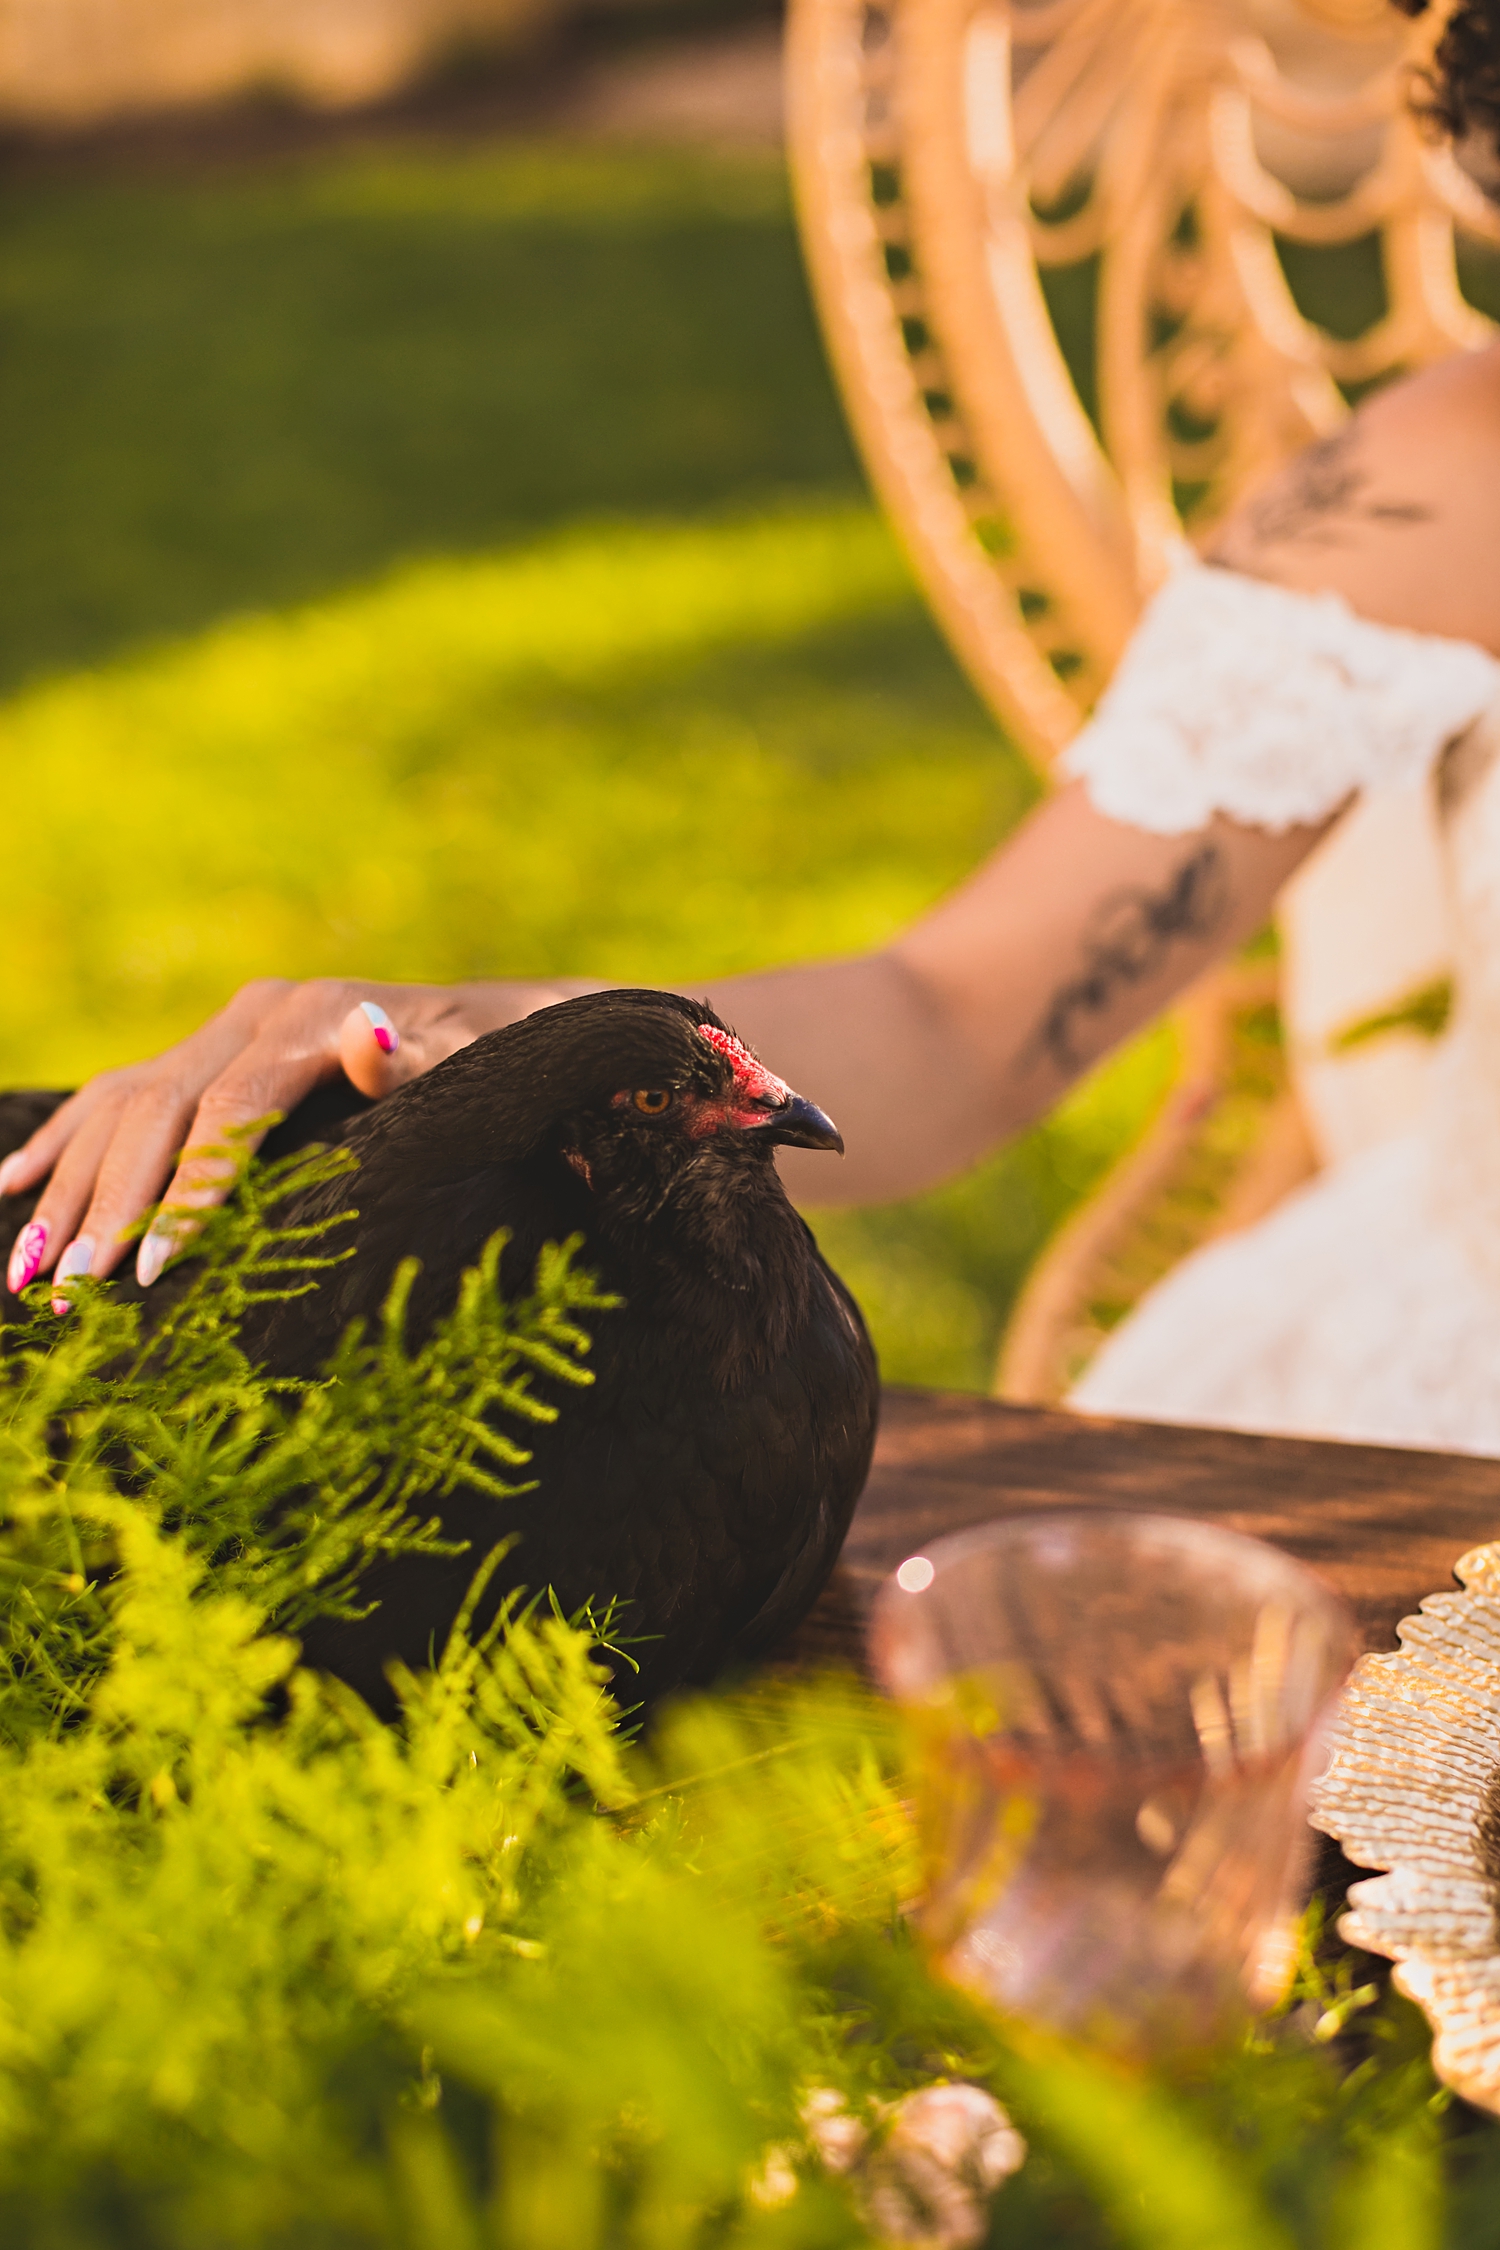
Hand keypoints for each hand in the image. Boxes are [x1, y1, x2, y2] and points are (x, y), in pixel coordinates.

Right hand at [0, 977, 562, 1298]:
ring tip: (28, 1272)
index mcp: (306, 1016)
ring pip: (121, 1103)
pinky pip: (119, 1092)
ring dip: (68, 1185)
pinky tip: (12, 1186)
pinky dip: (66, 1138)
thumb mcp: (473, 1063)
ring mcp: (228, 1025)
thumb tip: (371, 1037)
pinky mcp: (214, 1045)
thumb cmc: (495, 1062)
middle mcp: (255, 1012)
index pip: (226, 1108)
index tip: (151, 1269)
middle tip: (71, 1294)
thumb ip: (418, 1059)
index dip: (187, 1189)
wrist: (507, 1022)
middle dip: (107, 1204)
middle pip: (155, 1108)